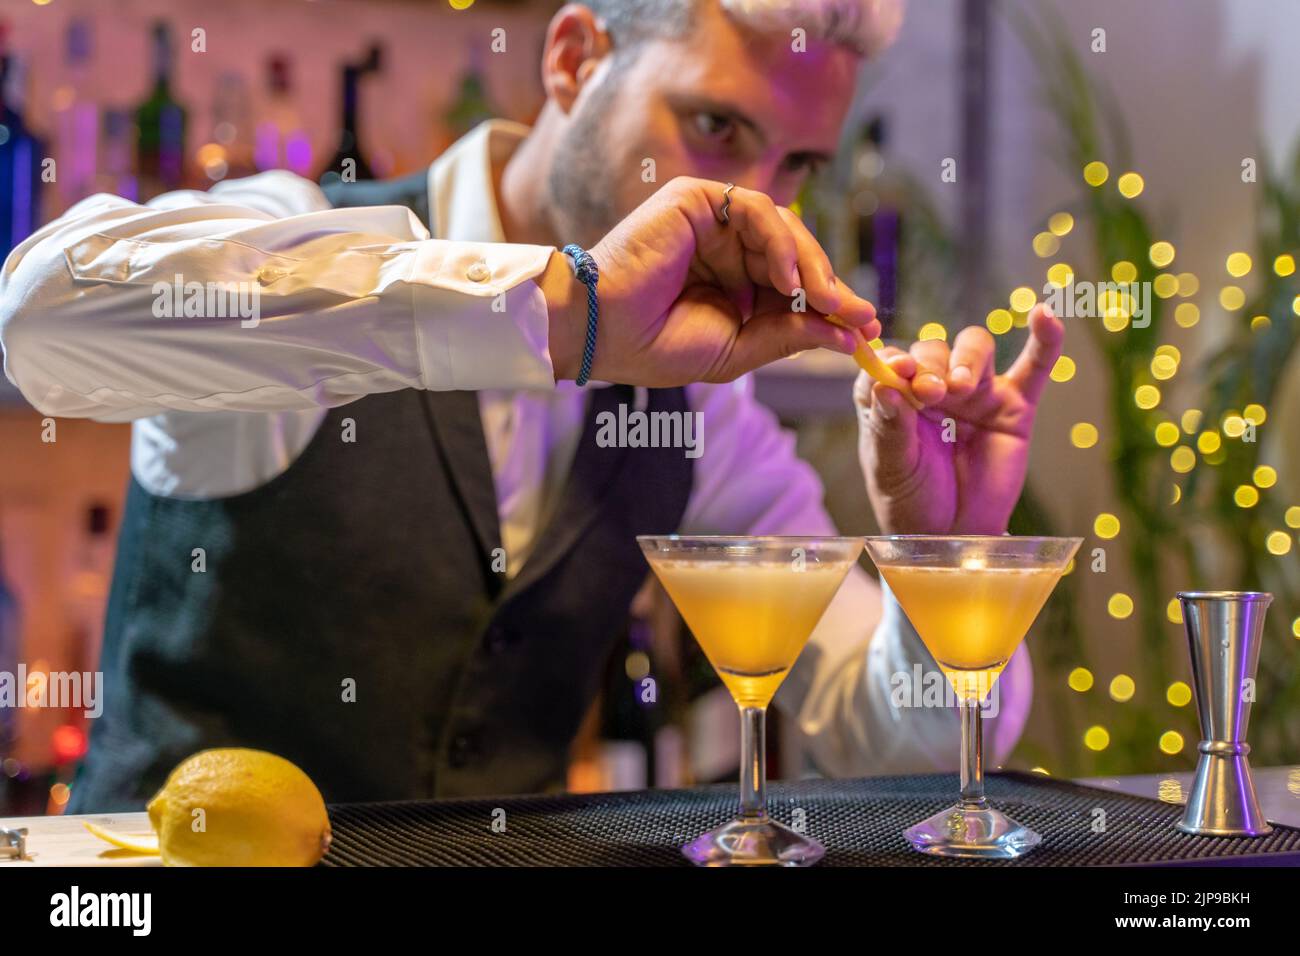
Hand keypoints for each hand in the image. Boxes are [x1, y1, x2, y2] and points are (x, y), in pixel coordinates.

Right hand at [541, 176, 879, 385]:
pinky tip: (788, 277)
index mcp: (731, 281)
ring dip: (812, 266)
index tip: (864, 329)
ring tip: (824, 300)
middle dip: (830, 285)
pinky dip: (780, 241)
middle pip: (796, 254)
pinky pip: (758, 209)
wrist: (602, 333)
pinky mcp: (697, 199)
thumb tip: (850, 335)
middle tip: (858, 316)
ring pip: (785, 229)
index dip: (830, 303)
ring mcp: (711, 219)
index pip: (793, 284)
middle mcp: (724, 246)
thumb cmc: (656, 346)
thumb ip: (790, 335)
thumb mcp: (738, 348)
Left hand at [856, 304, 1064, 533]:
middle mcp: (932, 386)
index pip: (890, 361)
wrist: (953, 535)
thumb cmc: (911, 500)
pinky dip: (1044, 340)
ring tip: (960, 387)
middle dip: (932, 365)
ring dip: (966, 359)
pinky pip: (1034, 368)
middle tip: (931, 393)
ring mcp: (974, 393)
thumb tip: (886, 385)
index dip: (894, 361)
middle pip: (933, 349)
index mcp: (893, 395)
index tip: (900, 373)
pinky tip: (1045, 315)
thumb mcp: (891, 467)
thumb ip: (889, 426)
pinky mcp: (1013, 406)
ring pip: (974, 349)